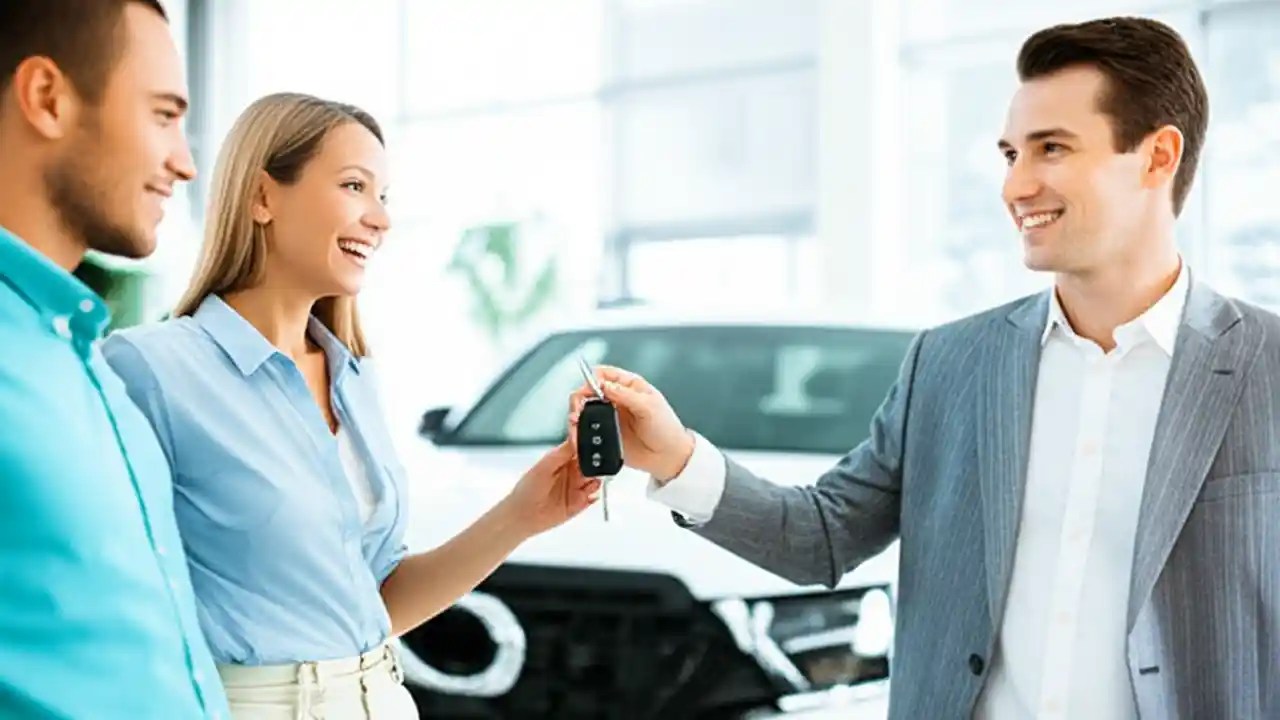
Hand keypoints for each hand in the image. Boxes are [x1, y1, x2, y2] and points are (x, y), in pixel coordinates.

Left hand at [503, 442, 601, 536]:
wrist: (523, 515)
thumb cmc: (528, 489)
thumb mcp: (544, 466)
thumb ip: (562, 453)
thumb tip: (576, 436)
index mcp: (564, 459)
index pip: (582, 448)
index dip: (590, 446)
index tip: (595, 446)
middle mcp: (573, 472)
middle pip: (593, 463)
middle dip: (596, 464)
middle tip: (592, 467)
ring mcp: (577, 487)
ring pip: (596, 479)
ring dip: (596, 479)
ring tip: (588, 483)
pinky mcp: (580, 503)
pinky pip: (594, 496)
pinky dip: (594, 495)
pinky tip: (586, 495)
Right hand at [569, 365, 694, 482]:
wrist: (668, 458)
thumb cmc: (666, 429)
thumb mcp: (649, 407)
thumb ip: (626, 395)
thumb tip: (605, 385)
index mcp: (629, 386)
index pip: (604, 374)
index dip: (593, 379)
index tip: (589, 390)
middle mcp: (617, 399)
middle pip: (588, 390)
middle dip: (579, 397)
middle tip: (579, 408)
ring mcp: (610, 416)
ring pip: (584, 409)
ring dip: (576, 414)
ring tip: (576, 421)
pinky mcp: (605, 433)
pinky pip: (586, 429)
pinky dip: (579, 431)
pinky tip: (579, 434)